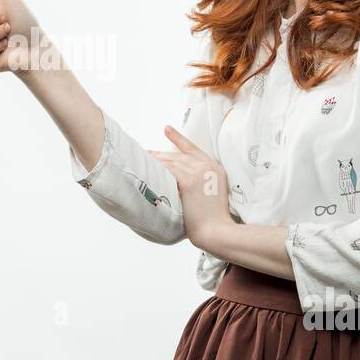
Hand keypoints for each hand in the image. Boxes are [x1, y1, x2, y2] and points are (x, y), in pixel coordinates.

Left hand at [148, 125, 233, 248]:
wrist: (217, 230)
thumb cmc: (214, 220)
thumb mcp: (214, 193)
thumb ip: (202, 182)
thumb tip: (182, 181)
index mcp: (215, 168)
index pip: (193, 148)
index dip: (178, 138)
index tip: (167, 129)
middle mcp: (207, 166)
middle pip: (179, 155)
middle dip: (161, 154)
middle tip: (146, 152)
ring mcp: (198, 173)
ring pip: (171, 162)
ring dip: (155, 161)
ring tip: (142, 159)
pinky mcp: (189, 181)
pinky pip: (168, 171)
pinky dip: (157, 170)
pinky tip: (147, 169)